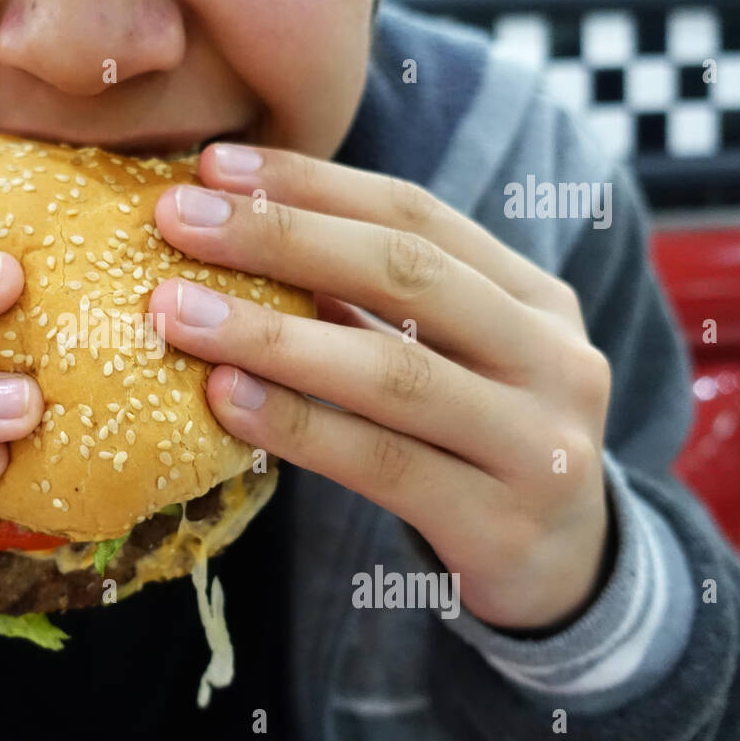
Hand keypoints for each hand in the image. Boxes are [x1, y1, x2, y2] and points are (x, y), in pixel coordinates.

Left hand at [147, 146, 612, 629]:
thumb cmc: (475, 446)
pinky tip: (224, 398)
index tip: (213, 164)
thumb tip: (241, 234)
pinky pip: (381, 464)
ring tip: (175, 312)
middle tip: (174, 217)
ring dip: (271, 335)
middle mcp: (552, 359)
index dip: (312, 185)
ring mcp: (538, 444)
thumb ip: (377, 307)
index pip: (416, 215)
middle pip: (406, 275)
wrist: (565, 576)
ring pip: (391, 372)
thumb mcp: (452, 361)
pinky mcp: (501, 524)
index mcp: (535, 300)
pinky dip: (297, 426)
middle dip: (280, 238)